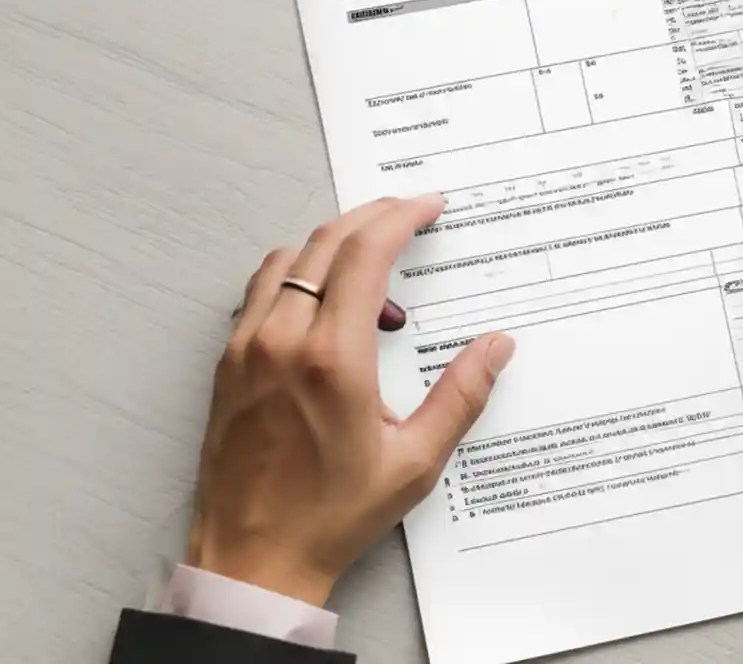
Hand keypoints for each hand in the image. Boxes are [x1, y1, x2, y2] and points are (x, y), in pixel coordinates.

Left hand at [187, 194, 514, 604]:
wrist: (253, 557)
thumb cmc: (333, 515)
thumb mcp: (415, 461)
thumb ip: (461, 396)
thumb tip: (497, 346)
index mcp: (332, 359)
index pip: (365, 255)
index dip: (401, 217)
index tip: (429, 205)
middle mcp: (281, 340)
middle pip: (326, 244)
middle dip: (373, 217)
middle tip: (410, 214)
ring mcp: (246, 348)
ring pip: (288, 260)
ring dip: (334, 247)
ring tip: (377, 274)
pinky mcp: (227, 363)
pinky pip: (261, 291)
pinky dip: (299, 277)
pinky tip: (328, 305)